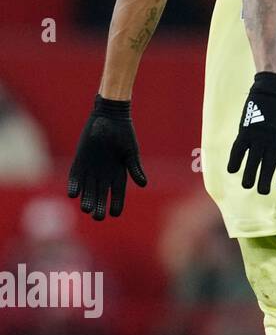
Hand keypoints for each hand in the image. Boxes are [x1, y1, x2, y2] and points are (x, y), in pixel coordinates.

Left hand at [67, 95, 147, 219]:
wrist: (109, 118)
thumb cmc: (124, 134)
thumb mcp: (131, 152)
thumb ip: (134, 168)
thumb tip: (143, 184)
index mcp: (119, 174)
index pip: (117, 194)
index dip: (116, 204)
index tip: (114, 214)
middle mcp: (104, 175)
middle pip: (101, 195)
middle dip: (99, 206)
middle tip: (97, 217)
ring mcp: (90, 169)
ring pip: (87, 189)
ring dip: (86, 199)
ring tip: (86, 209)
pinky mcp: (79, 162)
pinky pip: (75, 177)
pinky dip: (74, 185)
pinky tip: (73, 194)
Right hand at [227, 71, 275, 193]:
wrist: (271, 91)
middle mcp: (273, 141)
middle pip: (269, 164)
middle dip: (266, 180)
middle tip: (263, 192)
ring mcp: (259, 136)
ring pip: (253, 159)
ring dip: (250, 173)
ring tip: (247, 186)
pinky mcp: (246, 130)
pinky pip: (239, 148)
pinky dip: (235, 159)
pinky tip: (232, 170)